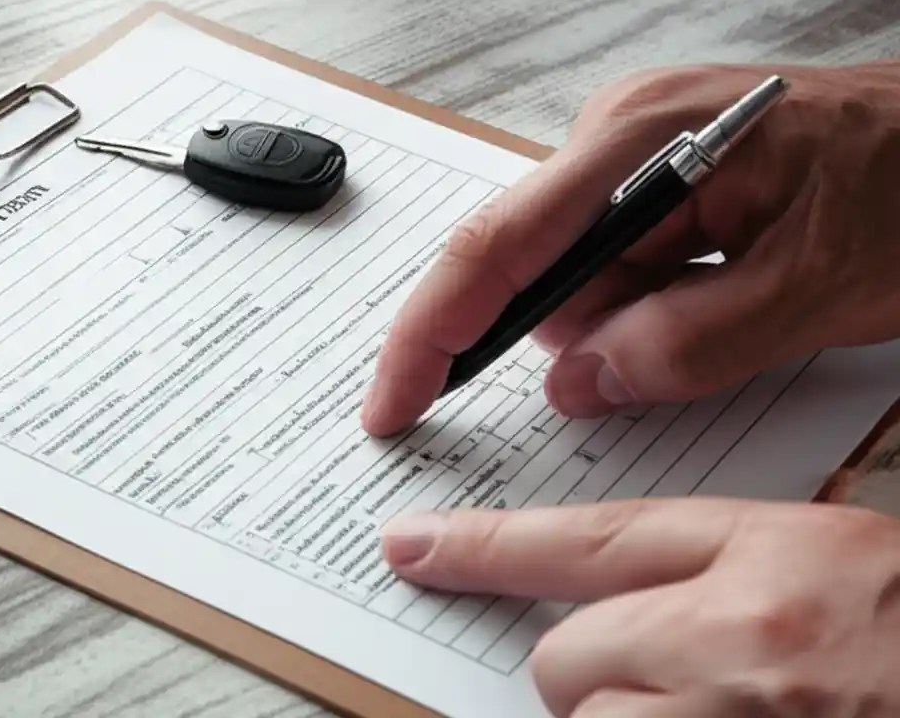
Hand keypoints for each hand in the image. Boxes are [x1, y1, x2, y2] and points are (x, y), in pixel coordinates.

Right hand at [361, 60, 899, 436]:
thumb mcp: (811, 287)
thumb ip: (684, 346)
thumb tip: (576, 385)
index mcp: (639, 139)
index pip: (498, 246)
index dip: (431, 332)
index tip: (391, 404)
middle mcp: (616, 134)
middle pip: (533, 267)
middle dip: (586, 333)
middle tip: (674, 352)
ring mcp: (630, 153)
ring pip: (577, 281)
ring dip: (633, 325)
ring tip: (737, 306)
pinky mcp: (651, 181)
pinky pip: (615, 267)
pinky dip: (653, 306)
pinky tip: (722, 293)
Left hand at [380, 499, 899, 715]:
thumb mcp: (831, 558)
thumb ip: (716, 569)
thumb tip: (613, 602)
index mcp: (774, 552)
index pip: (587, 538)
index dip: (482, 544)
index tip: (409, 544)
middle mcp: (748, 639)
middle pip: (568, 654)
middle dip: (589, 669)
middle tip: (661, 672)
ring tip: (707, 709)